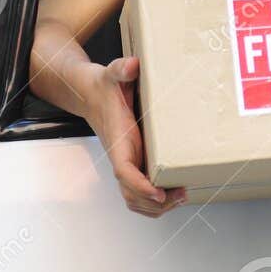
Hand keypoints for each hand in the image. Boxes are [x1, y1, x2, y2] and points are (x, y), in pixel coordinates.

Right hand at [82, 56, 187, 217]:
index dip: (140, 185)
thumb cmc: (102, 87)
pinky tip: (172, 195)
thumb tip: (133, 65)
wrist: (89, 93)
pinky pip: (139, 192)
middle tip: (181, 193)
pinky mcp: (132, 163)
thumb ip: (121, 69)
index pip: (124, 171)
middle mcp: (121, 157)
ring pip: (135, 198)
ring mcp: (126, 163)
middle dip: (155, 201)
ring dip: (156, 206)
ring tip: (180, 197)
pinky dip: (153, 202)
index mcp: (118, 141)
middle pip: (131, 194)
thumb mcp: (111, 74)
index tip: (158, 192)